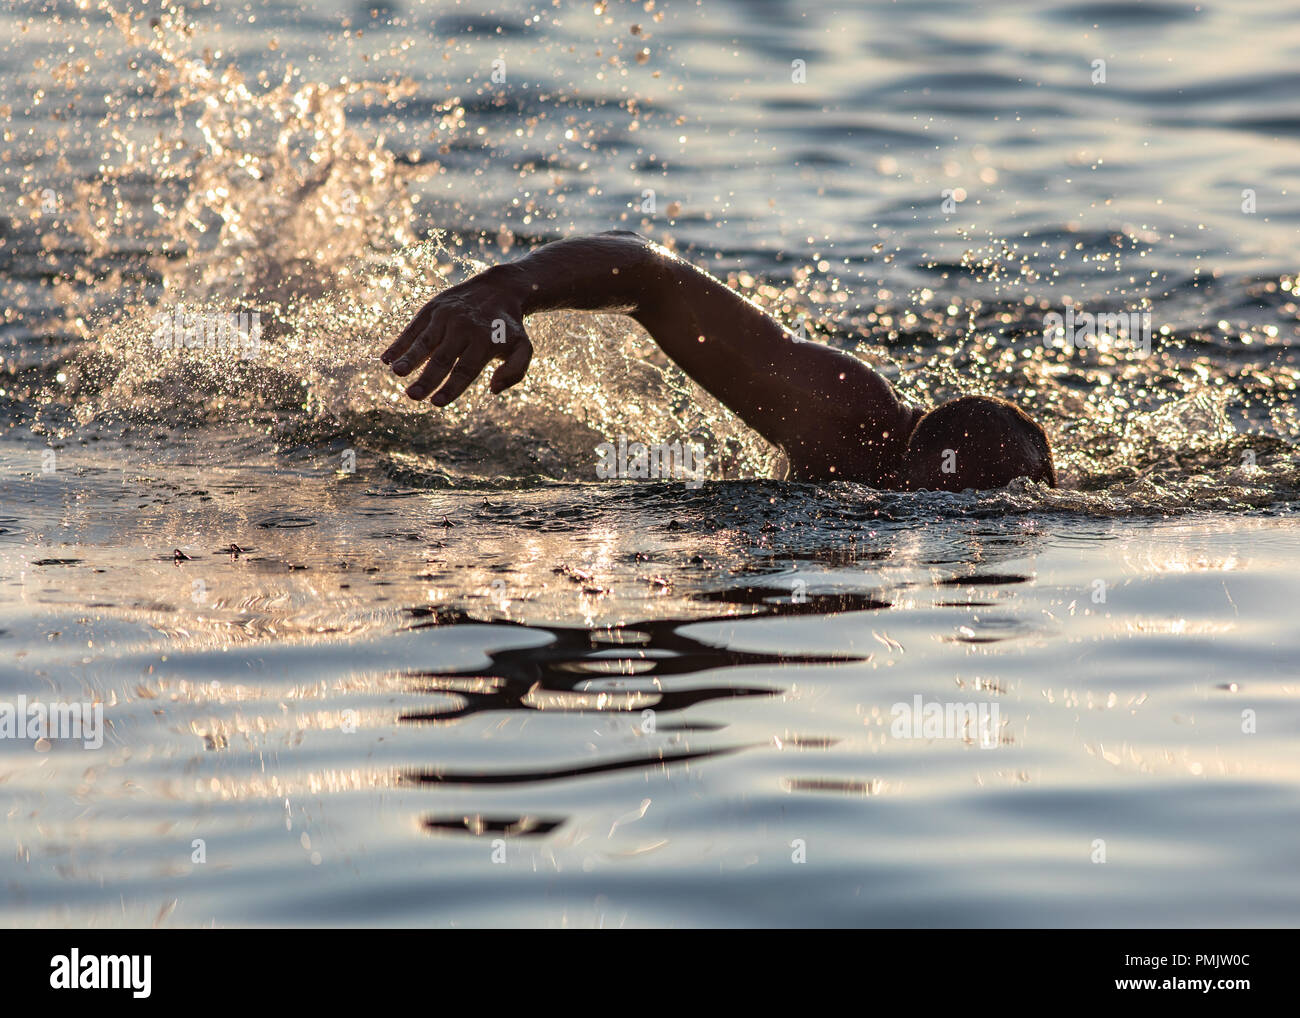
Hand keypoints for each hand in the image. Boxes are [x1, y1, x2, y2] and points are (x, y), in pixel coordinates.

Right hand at [381, 272, 533, 405]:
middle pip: (443, 358)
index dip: (451, 388)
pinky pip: (414, 328)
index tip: (436, 403)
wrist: (498, 289)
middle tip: (413, 396)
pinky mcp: (432, 310)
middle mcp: (464, 328)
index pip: (465, 369)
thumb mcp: (523, 348)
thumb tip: (492, 389)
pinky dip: (400, 343)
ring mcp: (446, 317)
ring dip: (409, 358)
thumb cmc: (508, 329)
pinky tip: (386, 358)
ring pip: (425, 341)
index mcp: (485, 341)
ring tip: (396, 372)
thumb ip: (514, 372)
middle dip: (427, 379)